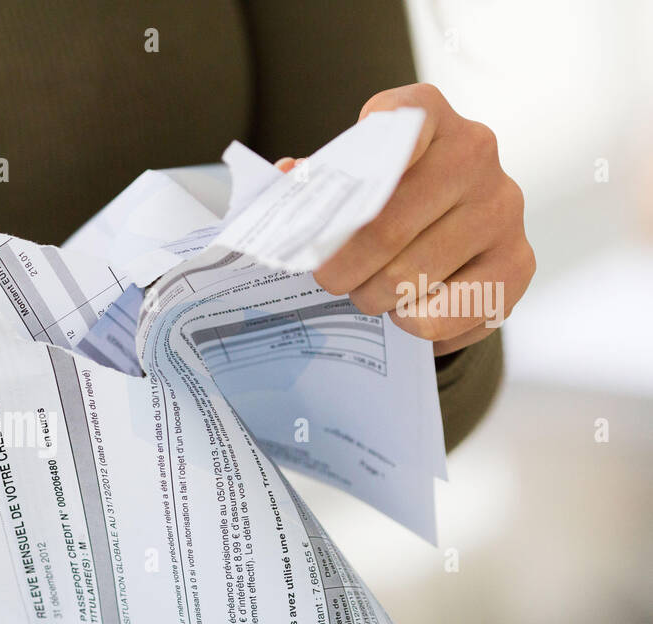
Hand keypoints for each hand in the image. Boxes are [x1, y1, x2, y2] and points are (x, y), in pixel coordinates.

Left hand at [282, 83, 534, 354]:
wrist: (452, 231)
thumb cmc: (384, 200)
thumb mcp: (348, 179)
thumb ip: (314, 180)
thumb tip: (286, 176)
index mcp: (427, 116)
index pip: (393, 124)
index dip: (353, 171)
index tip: (328, 211)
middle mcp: (475, 151)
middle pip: (385, 228)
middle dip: (340, 269)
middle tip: (329, 281)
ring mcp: (503, 207)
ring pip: (408, 278)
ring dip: (372, 299)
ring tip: (367, 294)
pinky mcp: (518, 263)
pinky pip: (441, 316)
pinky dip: (410, 325)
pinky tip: (405, 312)